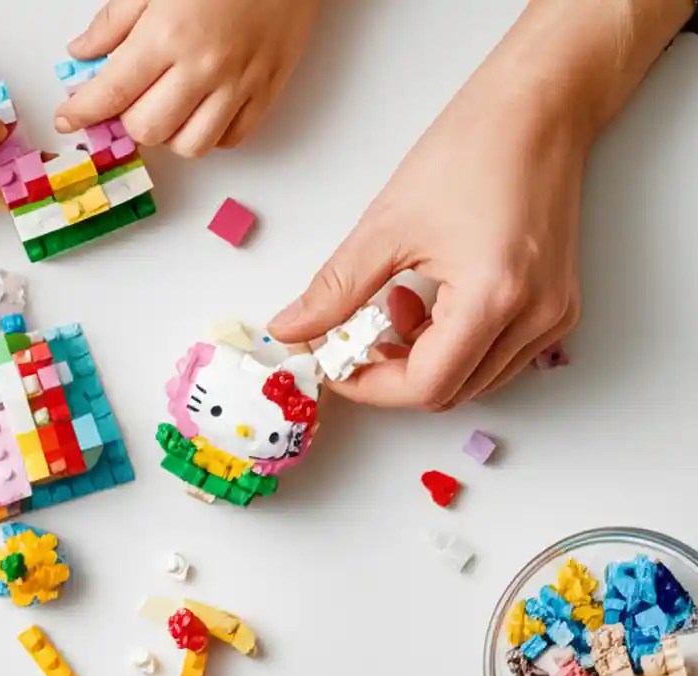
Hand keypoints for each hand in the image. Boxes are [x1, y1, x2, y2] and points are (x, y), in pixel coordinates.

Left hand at [54, 0, 318, 156]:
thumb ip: (115, 20)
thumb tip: (82, 51)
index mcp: (169, 35)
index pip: (113, 93)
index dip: (83, 112)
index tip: (69, 118)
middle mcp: (205, 67)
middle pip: (149, 129)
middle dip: (128, 120)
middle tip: (126, 100)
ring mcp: (240, 83)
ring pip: (191, 145)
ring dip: (169, 134)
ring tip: (166, 106)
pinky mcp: (268, 89)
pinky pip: (232, 138)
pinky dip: (211, 134)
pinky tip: (201, 109)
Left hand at [268, 80, 586, 410]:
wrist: (534, 111)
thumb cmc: (471, 151)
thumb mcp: (385, 226)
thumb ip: (334, 290)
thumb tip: (292, 329)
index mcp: (494, 298)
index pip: (425, 386)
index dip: (369, 384)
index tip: (332, 363)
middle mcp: (535, 317)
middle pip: (451, 392)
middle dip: (392, 373)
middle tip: (353, 335)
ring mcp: (553, 315)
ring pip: (475, 380)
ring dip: (424, 359)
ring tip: (394, 303)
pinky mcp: (556, 306)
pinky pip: (498, 355)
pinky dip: (455, 344)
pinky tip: (429, 300)